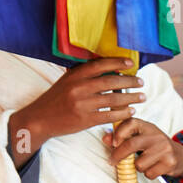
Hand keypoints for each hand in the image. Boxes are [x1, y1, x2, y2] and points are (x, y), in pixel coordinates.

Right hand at [6, 56, 143, 166]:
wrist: (40, 118)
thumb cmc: (57, 99)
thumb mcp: (66, 82)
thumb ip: (83, 76)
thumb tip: (107, 68)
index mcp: (74, 75)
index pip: (99, 65)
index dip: (117, 62)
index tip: (131, 63)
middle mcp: (79, 87)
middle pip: (111, 81)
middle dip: (130, 81)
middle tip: (142, 82)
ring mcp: (82, 104)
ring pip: (113, 99)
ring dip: (131, 98)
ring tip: (142, 97)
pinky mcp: (85, 119)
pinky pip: (110, 115)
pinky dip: (123, 113)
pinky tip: (131, 111)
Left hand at [103, 116, 182, 182]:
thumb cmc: (156, 147)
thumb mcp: (141, 138)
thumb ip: (123, 137)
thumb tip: (105, 138)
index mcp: (147, 126)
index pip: (130, 123)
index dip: (118, 133)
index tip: (113, 143)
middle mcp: (157, 136)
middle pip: (131, 145)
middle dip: (118, 156)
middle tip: (112, 161)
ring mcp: (165, 149)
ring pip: (139, 164)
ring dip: (138, 167)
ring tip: (145, 163)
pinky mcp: (170, 163)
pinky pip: (149, 173)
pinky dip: (149, 174)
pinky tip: (155, 168)